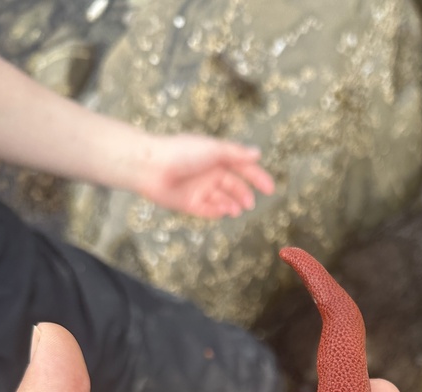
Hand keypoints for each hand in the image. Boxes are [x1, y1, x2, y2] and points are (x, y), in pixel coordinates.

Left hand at [136, 133, 274, 217]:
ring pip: (222, 200)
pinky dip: (217, 211)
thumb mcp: (213, 149)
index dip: (257, 177)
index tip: (270, 189)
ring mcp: (200, 189)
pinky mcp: (190, 204)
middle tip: (250, 204)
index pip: (242, 167)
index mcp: (216, 157)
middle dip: (244, 194)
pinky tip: (222, 211)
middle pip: (233, 186)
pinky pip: (208, 210)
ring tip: (237, 210)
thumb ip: (236, 153)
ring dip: (232, 205)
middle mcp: (209, 173)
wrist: (151, 166)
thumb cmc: (181, 152)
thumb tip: (257, 153)